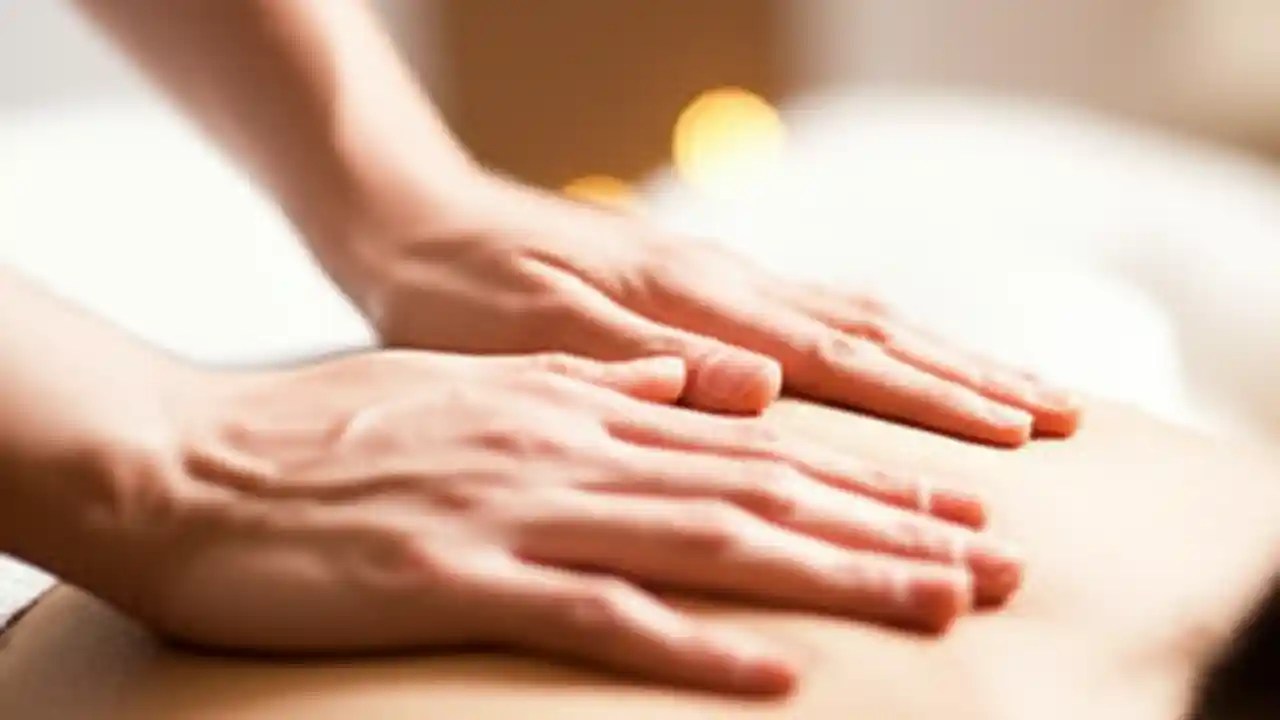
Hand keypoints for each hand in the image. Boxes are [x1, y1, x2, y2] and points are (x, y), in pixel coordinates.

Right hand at [95, 350, 1018, 694]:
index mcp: (576, 405)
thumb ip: (594, 384)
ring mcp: (521, 514)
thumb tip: (689, 385)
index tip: (950, 505)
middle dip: (887, 526)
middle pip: (761, 489)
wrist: (192, 465)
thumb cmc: (333, 434)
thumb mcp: (481, 387)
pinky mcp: (462, 581)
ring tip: (938, 606)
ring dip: (834, 575)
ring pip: (712, 543)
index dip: (860, 475)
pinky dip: (696, 644)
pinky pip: (601, 617)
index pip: (751, 442)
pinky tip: (780, 670)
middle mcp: (570, 448)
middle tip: (997, 562)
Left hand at [332, 175, 1079, 446]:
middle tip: (1067, 416)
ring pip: (857, 316)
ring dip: (944, 356)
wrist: (412, 219)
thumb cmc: (456, 287)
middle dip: (973, 379)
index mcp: (695, 301)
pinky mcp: (698, 284)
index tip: (1018, 439)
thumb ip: (647, 357)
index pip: (842, 358)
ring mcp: (716, 278)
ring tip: (1019, 391)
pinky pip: (816, 311)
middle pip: (876, 331)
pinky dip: (882, 342)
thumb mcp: (532, 332)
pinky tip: (902, 359)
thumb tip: (764, 383)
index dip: (932, 401)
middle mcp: (724, 283)